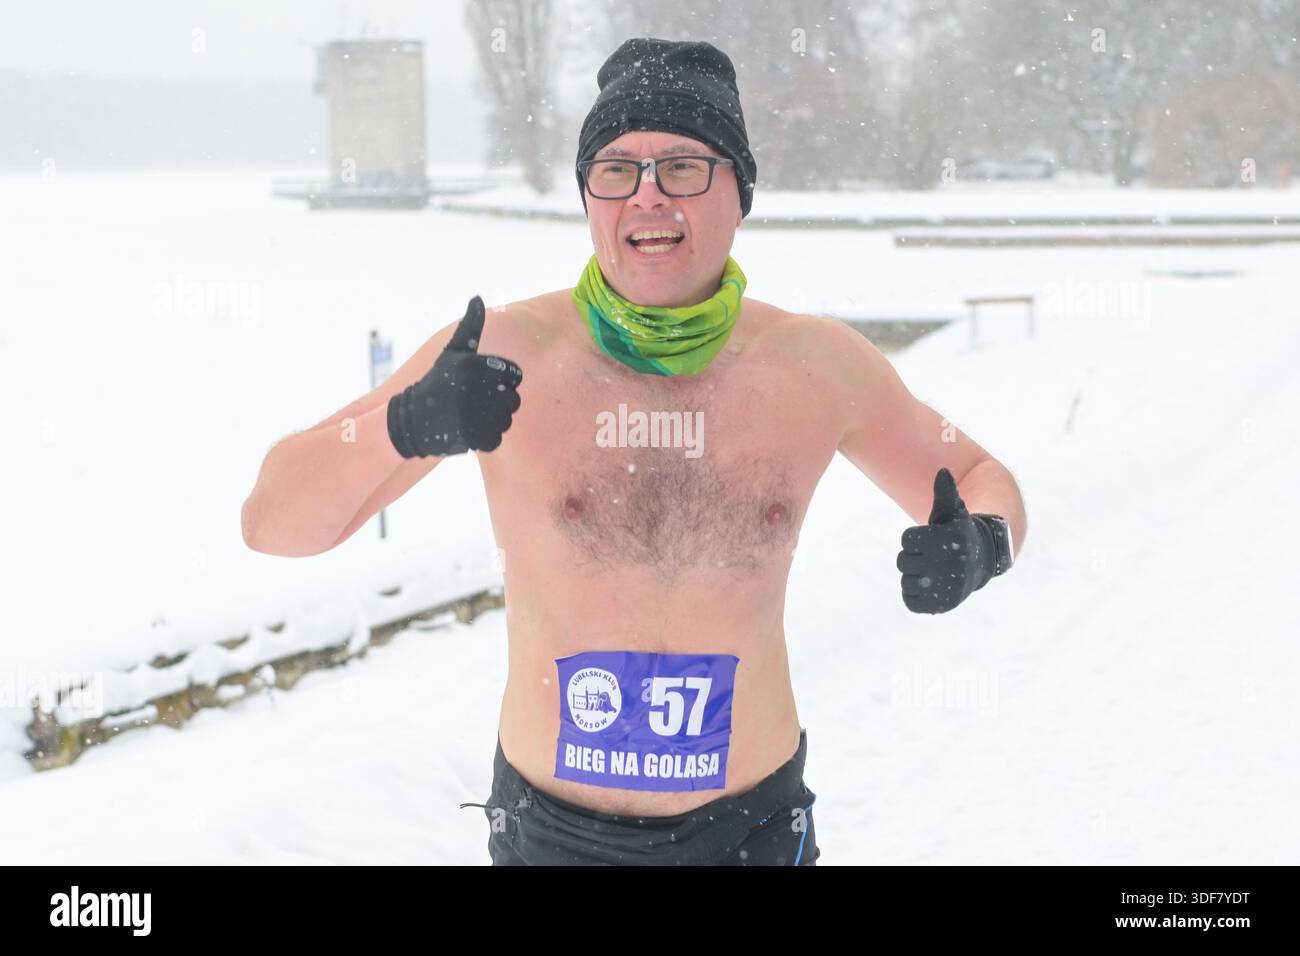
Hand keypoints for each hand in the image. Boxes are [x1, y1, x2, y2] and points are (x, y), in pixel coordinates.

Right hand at [386, 296, 522, 456]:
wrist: (410, 420)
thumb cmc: (437, 383)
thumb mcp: (453, 353)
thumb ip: (470, 327)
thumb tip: (478, 297)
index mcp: (475, 364)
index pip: (516, 375)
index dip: (504, 383)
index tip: (485, 387)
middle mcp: (475, 386)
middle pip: (515, 400)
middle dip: (499, 405)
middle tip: (475, 405)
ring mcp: (472, 412)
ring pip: (507, 421)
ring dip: (492, 423)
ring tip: (469, 417)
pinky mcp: (470, 436)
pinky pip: (496, 439)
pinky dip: (485, 439)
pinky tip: (467, 431)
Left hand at [896, 468, 999, 613]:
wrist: (980, 563)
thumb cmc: (959, 532)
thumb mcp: (954, 511)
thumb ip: (945, 493)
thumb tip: (943, 472)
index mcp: (950, 540)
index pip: (907, 539)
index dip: (916, 538)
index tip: (933, 539)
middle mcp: (950, 565)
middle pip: (903, 560)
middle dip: (914, 556)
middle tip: (933, 556)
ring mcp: (947, 589)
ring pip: (906, 581)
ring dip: (915, 576)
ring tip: (934, 571)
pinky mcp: (940, 606)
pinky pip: (910, 600)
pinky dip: (916, 594)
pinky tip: (932, 586)